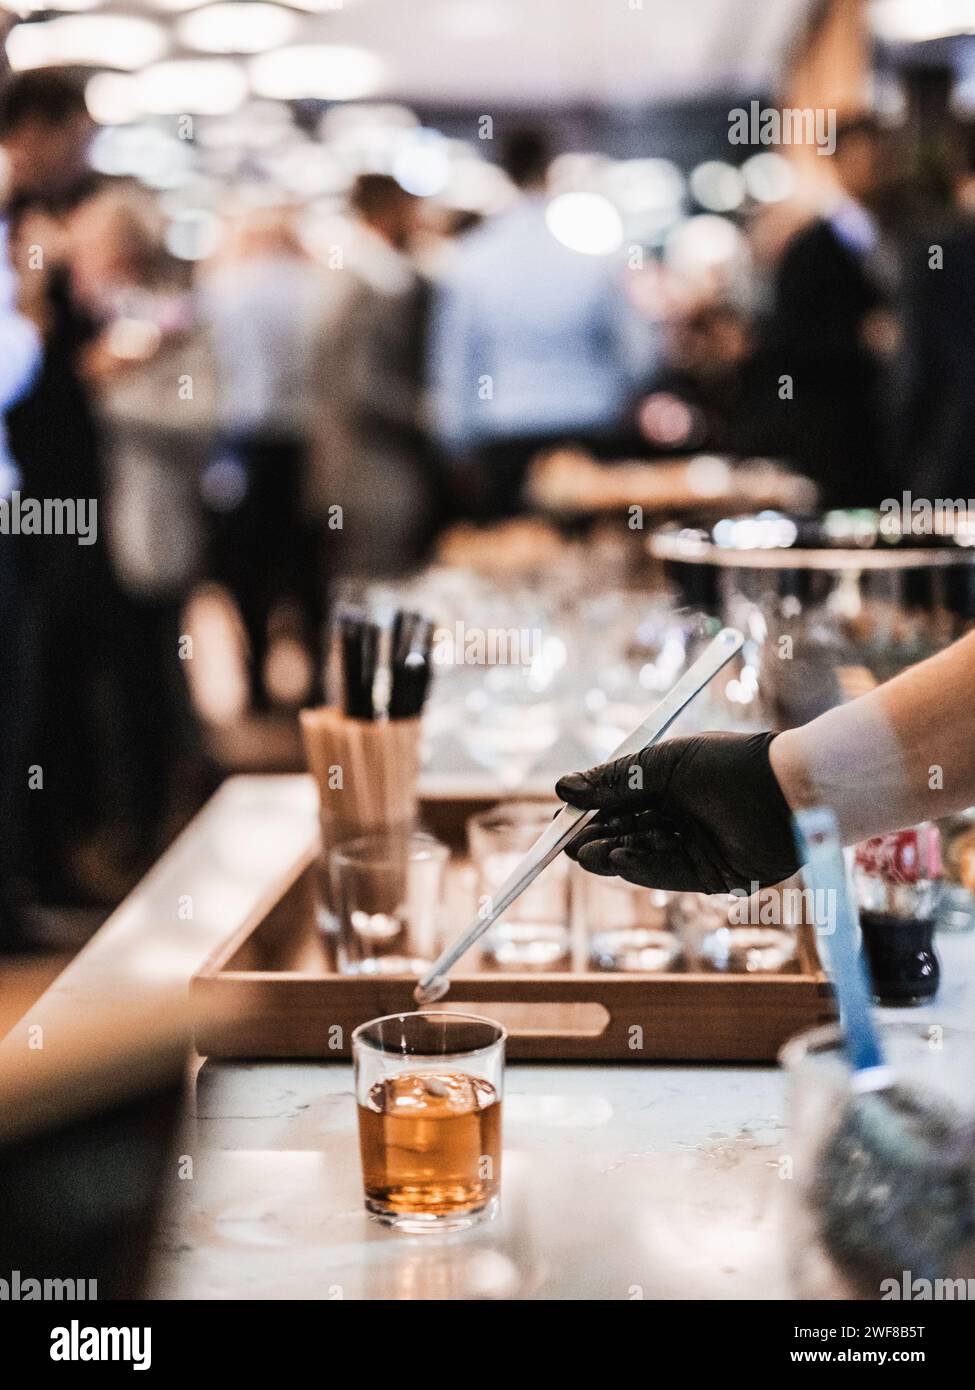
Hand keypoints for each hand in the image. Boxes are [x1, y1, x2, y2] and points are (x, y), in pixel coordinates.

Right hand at [555, 731, 799, 893]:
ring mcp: (696, 846)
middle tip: (567, 846)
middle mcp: (683, 815)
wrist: (785, 791)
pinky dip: (640, 868)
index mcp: (672, 783)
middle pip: (627, 830)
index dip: (591, 810)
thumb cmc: (728, 764)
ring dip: (612, 854)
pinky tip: (618, 860)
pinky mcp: (711, 875)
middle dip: (596, 837)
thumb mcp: (659, 765)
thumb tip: (562, 788)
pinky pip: (666, 873)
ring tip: (585, 854)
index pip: (621, 800)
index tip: (562, 819)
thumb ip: (612, 779)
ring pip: (642, 853)